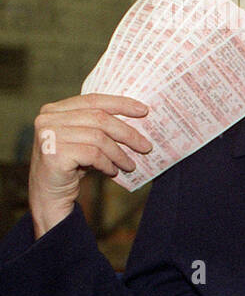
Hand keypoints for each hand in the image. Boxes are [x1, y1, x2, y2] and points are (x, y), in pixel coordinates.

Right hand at [29, 94, 150, 238]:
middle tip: (146, 146)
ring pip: (99, 138)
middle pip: (99, 119)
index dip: (121, 104)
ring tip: (130, 165)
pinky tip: (112, 171)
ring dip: (119, 153)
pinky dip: (107, 164)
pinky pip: (93, 155)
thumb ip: (98, 125)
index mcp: (54, 110)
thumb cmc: (71, 165)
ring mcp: (49, 136)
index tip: (144, 111)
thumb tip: (137, 117)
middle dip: (127, 133)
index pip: (93, 100)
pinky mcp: (54, 154)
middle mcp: (48, 119)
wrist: (49, 195)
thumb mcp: (83, 140)